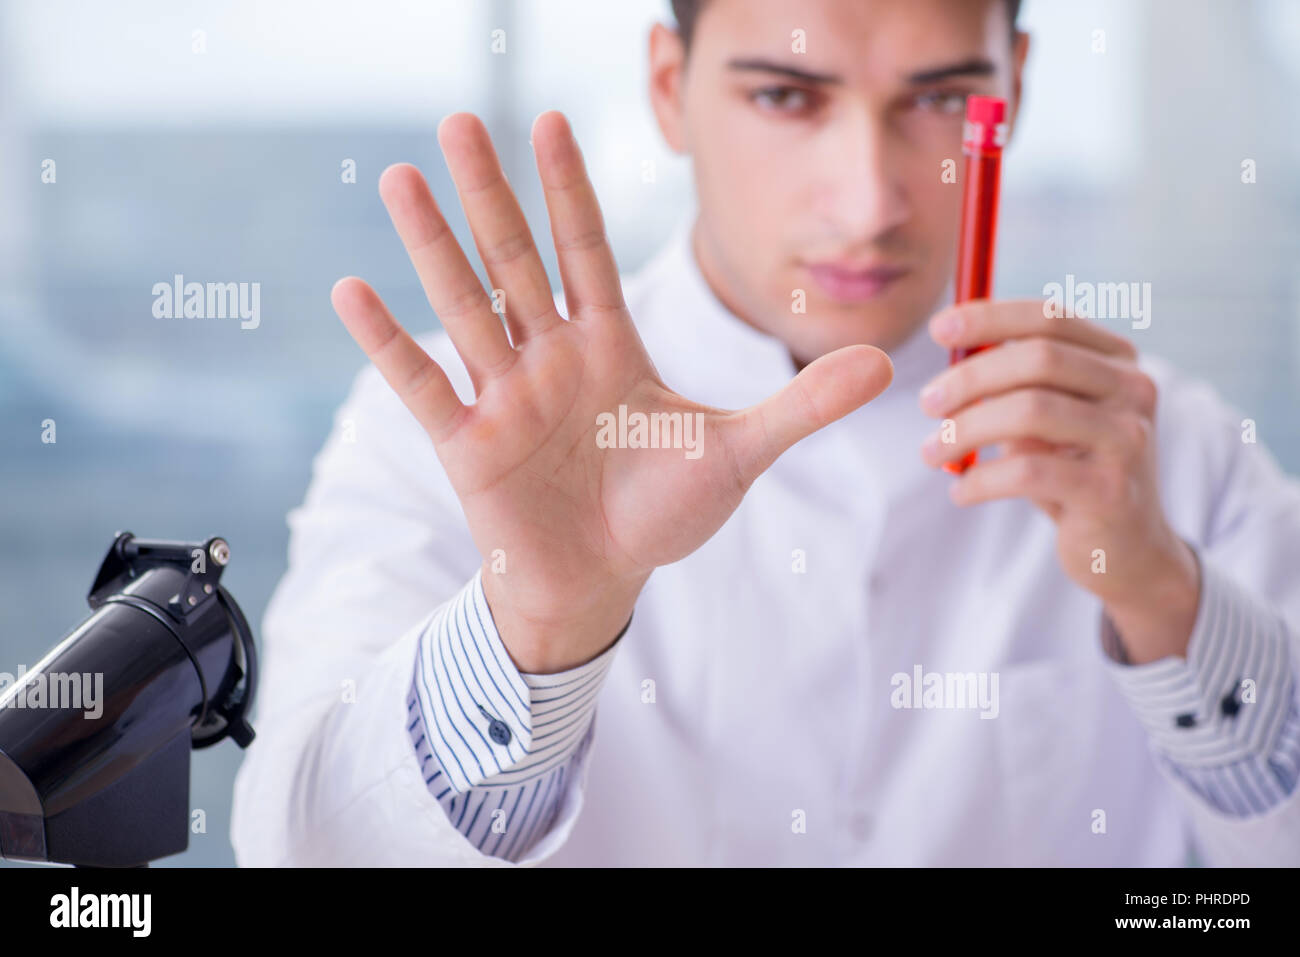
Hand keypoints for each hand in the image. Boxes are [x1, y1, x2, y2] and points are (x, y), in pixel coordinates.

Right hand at [330, 111, 892, 672]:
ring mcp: (504, 395)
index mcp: (609, 345)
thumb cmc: (663, 513)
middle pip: (516, 259)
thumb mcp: (739, 454)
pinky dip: (387, 344)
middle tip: (458, 119)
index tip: (549, 119)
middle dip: (491, 193)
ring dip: (432, 245)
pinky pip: (421, 385)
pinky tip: (351, 291)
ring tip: (401, 177)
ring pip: (464, 305)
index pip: (587, 250)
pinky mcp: (467, 443)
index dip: (568, 189)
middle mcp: (550, 356)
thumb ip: (802, 406)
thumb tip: (882, 361)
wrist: (603, 581)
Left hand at [918, 300, 1198, 663]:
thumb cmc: (1071, 471)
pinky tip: (961, 491)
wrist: (1125, 548)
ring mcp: (1127, 439)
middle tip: (927, 403)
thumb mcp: (1045, 418)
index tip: (937, 328)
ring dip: (966, 430)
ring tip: (932, 452)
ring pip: (1030, 412)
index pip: (1051, 318)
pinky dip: (981, 479)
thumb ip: (1012, 382)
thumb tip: (951, 348)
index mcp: (1117, 362)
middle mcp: (1133, 391)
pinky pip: (1027, 472)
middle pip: (1038, 358)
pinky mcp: (1109, 490)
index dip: (991, 317)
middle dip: (970, 377)